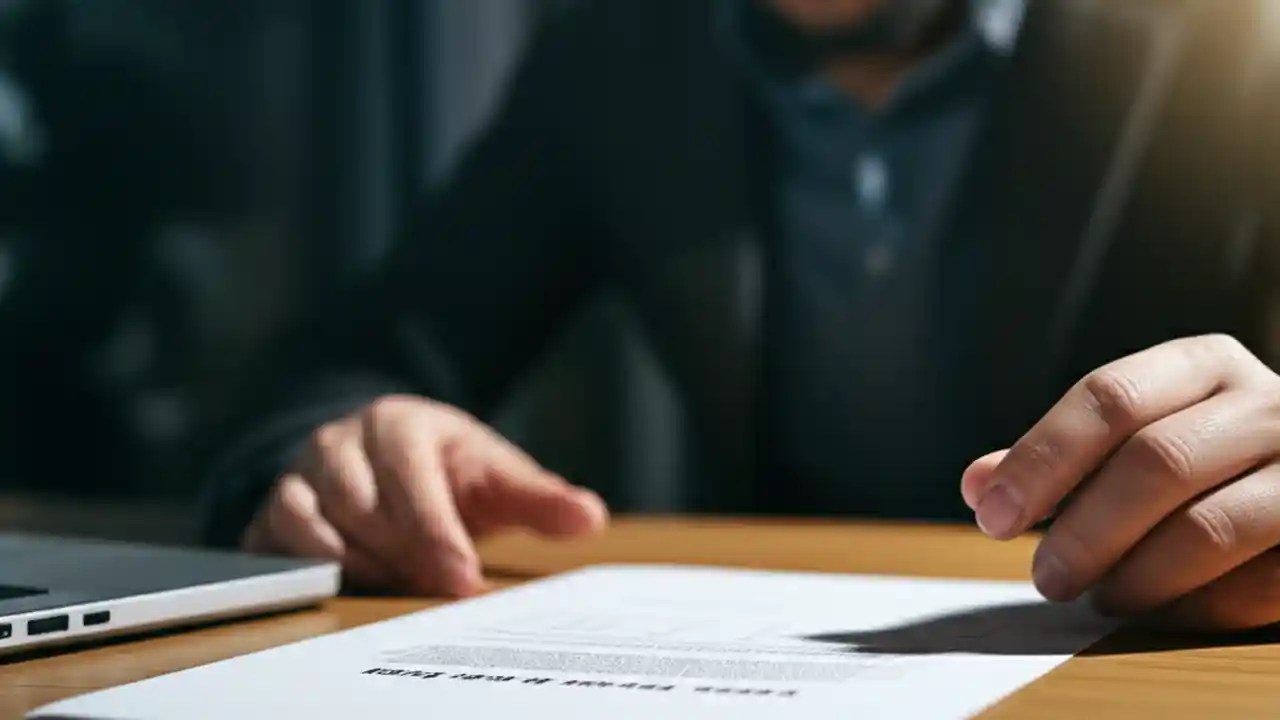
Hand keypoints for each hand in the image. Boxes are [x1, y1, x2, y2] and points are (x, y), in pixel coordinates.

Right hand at [242, 395, 608, 595]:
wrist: (390, 462)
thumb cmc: (450, 473)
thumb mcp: (498, 479)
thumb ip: (541, 499)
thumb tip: (589, 517)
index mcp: (400, 423)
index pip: (413, 479)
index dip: (437, 535)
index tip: (463, 581)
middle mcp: (340, 440)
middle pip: (361, 505)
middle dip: (402, 555)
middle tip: (437, 592)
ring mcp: (299, 473)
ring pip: (313, 525)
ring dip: (359, 565)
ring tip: (399, 587)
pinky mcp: (273, 509)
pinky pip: (275, 544)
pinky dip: (310, 570)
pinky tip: (350, 586)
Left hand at [961, 335, 1279, 629]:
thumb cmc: (1204, 462)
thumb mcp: (1134, 440)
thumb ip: (1058, 461)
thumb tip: (978, 485)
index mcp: (1204, 366)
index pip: (1109, 397)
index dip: (1042, 458)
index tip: (990, 515)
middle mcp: (1269, 403)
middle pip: (1158, 461)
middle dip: (1085, 529)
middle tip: (1044, 578)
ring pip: (1208, 527)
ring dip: (1136, 576)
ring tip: (1100, 600)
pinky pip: (1254, 586)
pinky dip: (1192, 608)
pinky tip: (1160, 613)